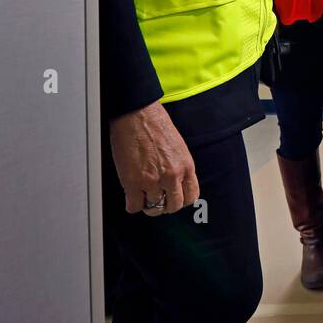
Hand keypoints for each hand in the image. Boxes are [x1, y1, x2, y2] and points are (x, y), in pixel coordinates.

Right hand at [109, 100, 198, 215]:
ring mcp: (152, 180)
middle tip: (156, 199)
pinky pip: (134, 206)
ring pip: (153, 208)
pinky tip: (131, 196)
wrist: (136, 114)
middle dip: (165, 205)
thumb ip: (178, 165)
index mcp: (186, 166)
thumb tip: (174, 181)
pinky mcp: (133, 182)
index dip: (181, 200)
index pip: (191, 196)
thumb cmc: (155, 124)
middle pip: (173, 206)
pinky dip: (132, 204)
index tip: (173, 198)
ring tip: (142, 196)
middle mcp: (172, 176)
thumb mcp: (178, 146)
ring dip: (147, 204)